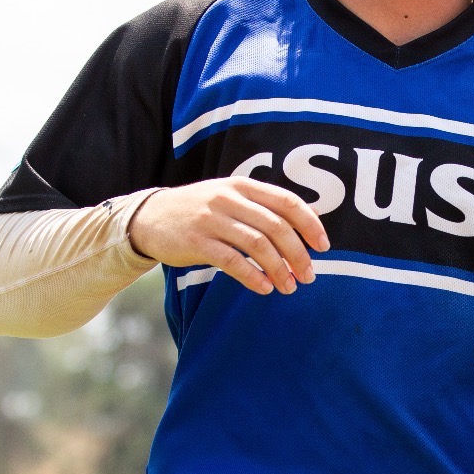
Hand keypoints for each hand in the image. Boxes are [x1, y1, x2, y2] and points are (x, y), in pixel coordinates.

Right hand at [129, 178, 330, 295]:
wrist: (149, 216)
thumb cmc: (199, 210)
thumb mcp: (230, 197)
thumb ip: (262, 206)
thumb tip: (308, 221)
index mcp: (242, 185)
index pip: (287, 201)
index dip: (310, 224)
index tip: (324, 246)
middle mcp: (229, 198)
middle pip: (276, 227)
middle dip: (298, 254)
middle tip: (308, 276)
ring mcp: (212, 219)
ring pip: (258, 245)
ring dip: (279, 269)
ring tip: (289, 287)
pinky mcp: (197, 242)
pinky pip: (232, 261)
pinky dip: (253, 277)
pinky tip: (264, 288)